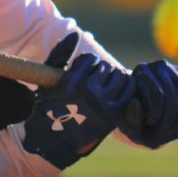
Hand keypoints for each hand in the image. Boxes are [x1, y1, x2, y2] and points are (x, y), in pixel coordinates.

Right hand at [22, 33, 135, 168]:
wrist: (54, 143)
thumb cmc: (49, 110)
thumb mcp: (48, 81)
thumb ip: (60, 54)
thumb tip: (75, 33)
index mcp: (72, 82)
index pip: (90, 60)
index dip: (87, 65)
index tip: (83, 73)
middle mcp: (90, 92)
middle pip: (106, 67)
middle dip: (100, 71)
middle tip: (95, 81)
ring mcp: (104, 104)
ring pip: (120, 77)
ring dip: (114, 78)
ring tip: (106, 86)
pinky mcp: (115, 115)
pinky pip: (129, 92)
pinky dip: (125, 88)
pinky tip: (116, 93)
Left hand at [119, 60, 177, 148]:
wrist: (145, 107)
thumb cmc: (134, 115)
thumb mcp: (128, 122)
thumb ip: (131, 119)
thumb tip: (136, 102)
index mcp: (142, 71)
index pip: (157, 95)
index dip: (155, 117)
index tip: (150, 128)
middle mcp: (161, 66)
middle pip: (175, 101)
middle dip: (171, 126)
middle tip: (163, 138)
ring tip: (172, 137)